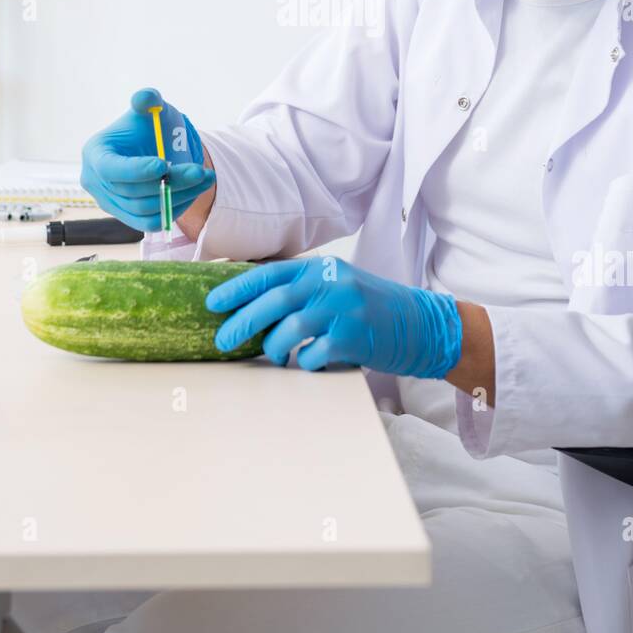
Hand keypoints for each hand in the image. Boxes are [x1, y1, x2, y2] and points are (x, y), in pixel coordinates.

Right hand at [81, 87, 214, 230]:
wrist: (157, 149)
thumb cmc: (151, 127)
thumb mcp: (151, 108)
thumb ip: (148, 99)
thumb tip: (146, 97)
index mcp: (96, 153)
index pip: (110, 169)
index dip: (135, 170)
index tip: (163, 165)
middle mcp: (96, 182)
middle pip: (132, 192)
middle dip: (170, 182)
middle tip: (199, 170)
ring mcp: (110, 203)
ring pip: (145, 209)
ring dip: (179, 195)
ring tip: (203, 177)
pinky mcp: (126, 217)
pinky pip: (150, 222)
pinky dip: (174, 208)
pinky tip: (193, 191)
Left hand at [206, 255, 461, 377]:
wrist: (420, 322)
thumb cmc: (370, 306)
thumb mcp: (336, 284)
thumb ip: (302, 289)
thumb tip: (254, 305)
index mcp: (321, 267)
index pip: (270, 273)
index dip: (237, 287)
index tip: (212, 302)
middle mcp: (331, 283)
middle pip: (274, 300)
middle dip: (242, 321)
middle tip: (221, 340)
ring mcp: (344, 310)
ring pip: (291, 329)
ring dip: (273, 347)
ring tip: (270, 356)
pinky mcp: (355, 338)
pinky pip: (314, 355)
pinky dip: (303, 363)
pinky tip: (305, 365)